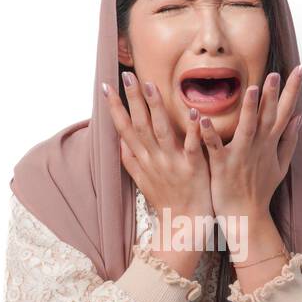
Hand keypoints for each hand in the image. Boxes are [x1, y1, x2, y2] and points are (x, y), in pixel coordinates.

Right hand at [102, 71, 214, 220]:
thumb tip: (117, 140)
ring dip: (155, 107)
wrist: (184, 226)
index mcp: (142, 159)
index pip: (124, 128)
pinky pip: (192, 146)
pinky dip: (193, 129)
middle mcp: (153, 159)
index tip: (105, 85)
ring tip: (150, 85)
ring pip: (161, 130)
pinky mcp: (193, 169)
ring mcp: (172, 163)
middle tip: (126, 75)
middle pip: (139, 124)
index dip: (114, 107)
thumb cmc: (166, 200)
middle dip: (131, 99)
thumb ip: (130, 160)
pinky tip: (195, 112)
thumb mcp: (142, 181)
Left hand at [196, 63, 301, 220]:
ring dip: (248, 109)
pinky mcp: (222, 166)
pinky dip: (209, 134)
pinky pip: (215, 147)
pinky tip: (203, 119)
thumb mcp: (280, 164)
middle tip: (276, 73)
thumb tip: (299, 117)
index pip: (285, 110)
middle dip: (273, 94)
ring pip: (246, 128)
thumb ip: (288, 139)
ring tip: (250, 89)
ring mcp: (240, 156)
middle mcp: (258, 146)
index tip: (301, 68)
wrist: (246, 217)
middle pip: (268, 115)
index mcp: (270, 142)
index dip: (294, 89)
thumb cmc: (260, 190)